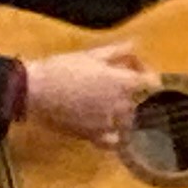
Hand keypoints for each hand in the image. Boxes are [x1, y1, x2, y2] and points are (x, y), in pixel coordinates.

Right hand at [21, 40, 156, 146]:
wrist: (34, 90)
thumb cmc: (61, 68)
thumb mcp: (91, 54)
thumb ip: (118, 51)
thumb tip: (135, 45)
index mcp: (123, 82)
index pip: (153, 83)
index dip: (148, 75)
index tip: (137, 71)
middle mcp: (121, 105)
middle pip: (144, 104)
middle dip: (138, 94)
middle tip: (123, 86)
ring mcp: (108, 123)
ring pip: (130, 122)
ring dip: (127, 114)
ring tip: (113, 105)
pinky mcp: (93, 136)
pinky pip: (113, 142)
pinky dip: (115, 136)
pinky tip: (109, 128)